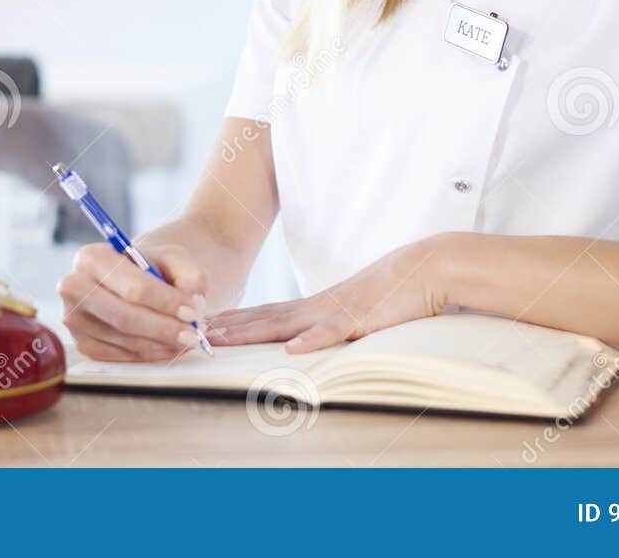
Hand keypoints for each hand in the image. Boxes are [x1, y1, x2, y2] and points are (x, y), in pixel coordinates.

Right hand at [57, 242, 209, 361]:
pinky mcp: (84, 344)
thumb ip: (190, 273)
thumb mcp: (174, 258)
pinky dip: (151, 353)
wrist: (131, 280)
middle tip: (194, 334)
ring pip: (126, 340)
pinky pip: (122, 356)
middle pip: (125, 317)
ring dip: (162, 343)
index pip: (132, 287)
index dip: (166, 302)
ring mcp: (75, 320)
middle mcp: (74, 288)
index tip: (194, 311)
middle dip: (164, 328)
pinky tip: (169, 345)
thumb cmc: (151, 267)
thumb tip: (193, 299)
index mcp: (91, 257)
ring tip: (188, 338)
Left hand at [208, 236, 452, 352]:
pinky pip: (332, 331)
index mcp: (315, 306)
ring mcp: (336, 311)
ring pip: (285, 324)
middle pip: (264, 318)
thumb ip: (330, 325)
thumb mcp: (354, 311)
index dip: (235, 322)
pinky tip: (291, 350)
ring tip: (219, 339)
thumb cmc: (392, 292)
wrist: (425, 268)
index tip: (205, 327)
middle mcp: (317, 306)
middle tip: (193, 333)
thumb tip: (307, 342)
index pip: (266, 315)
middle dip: (227, 327)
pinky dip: (312, 340)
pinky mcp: (360, 317)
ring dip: (251, 332)